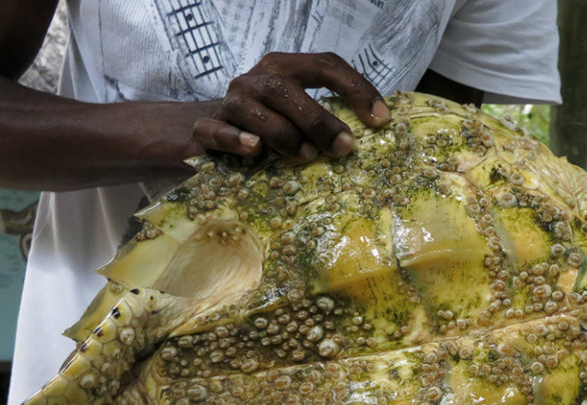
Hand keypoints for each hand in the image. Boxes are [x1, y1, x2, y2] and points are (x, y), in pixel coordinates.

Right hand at [192, 52, 389, 161]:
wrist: (206, 132)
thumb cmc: (265, 125)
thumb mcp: (297, 114)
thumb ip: (327, 115)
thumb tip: (375, 131)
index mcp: (284, 68)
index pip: (325, 65)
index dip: (356, 89)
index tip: (381, 120)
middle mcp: (256, 79)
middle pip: (288, 89)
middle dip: (320, 120)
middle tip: (345, 148)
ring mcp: (230, 103)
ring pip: (257, 111)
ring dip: (286, 135)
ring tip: (306, 157)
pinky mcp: (206, 128)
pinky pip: (217, 132)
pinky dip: (236, 140)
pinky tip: (254, 149)